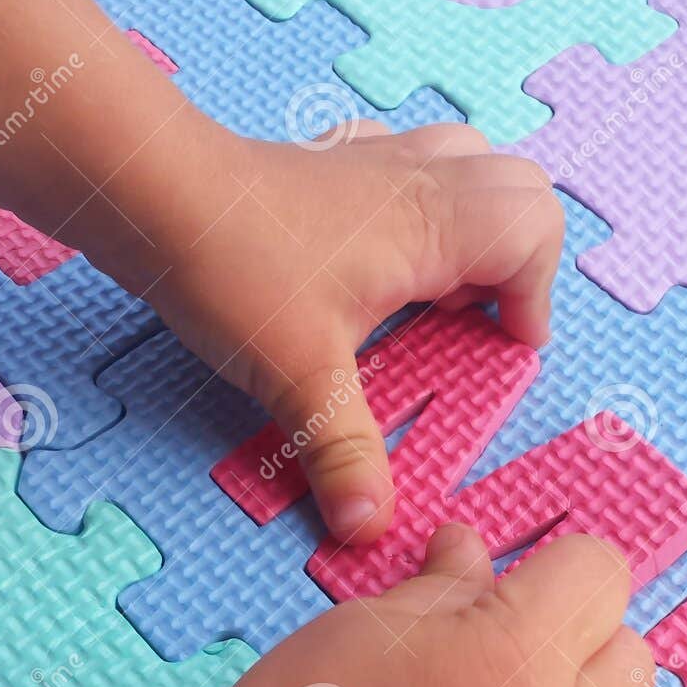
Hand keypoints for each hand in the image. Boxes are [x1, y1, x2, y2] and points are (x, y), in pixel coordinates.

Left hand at [148, 123, 563, 543]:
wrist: (150, 191)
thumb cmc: (232, 268)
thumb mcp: (297, 375)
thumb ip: (342, 452)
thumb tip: (370, 527)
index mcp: (431, 225)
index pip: (533, 232)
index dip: (537, 295)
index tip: (503, 346)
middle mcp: (417, 181)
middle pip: (520, 188)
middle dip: (521, 256)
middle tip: (480, 318)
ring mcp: (376, 160)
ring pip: (472, 162)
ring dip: (478, 219)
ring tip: (442, 283)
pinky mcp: (335, 160)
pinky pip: (411, 160)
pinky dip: (421, 196)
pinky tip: (386, 241)